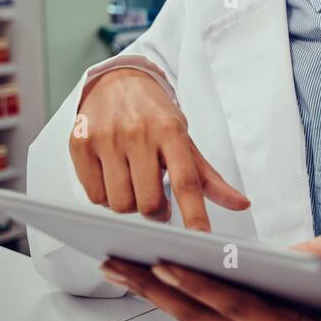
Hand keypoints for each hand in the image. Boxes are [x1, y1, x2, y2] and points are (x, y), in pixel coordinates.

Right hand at [71, 68, 248, 230]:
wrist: (118, 81)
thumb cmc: (156, 117)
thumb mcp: (185, 140)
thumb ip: (209, 177)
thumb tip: (242, 204)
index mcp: (171, 131)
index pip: (187, 181)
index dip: (194, 214)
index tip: (200, 238)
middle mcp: (138, 133)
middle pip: (149, 201)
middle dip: (157, 212)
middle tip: (159, 203)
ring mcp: (106, 138)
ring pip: (120, 204)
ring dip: (131, 206)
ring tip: (135, 186)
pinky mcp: (79, 144)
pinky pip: (94, 195)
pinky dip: (107, 198)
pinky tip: (114, 181)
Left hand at [101, 257, 320, 320]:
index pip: (234, 304)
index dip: (200, 285)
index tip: (167, 264)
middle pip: (195, 311)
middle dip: (152, 287)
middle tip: (114, 262)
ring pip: (193, 316)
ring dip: (154, 293)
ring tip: (121, 268)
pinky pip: (205, 319)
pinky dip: (177, 300)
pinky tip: (160, 286)